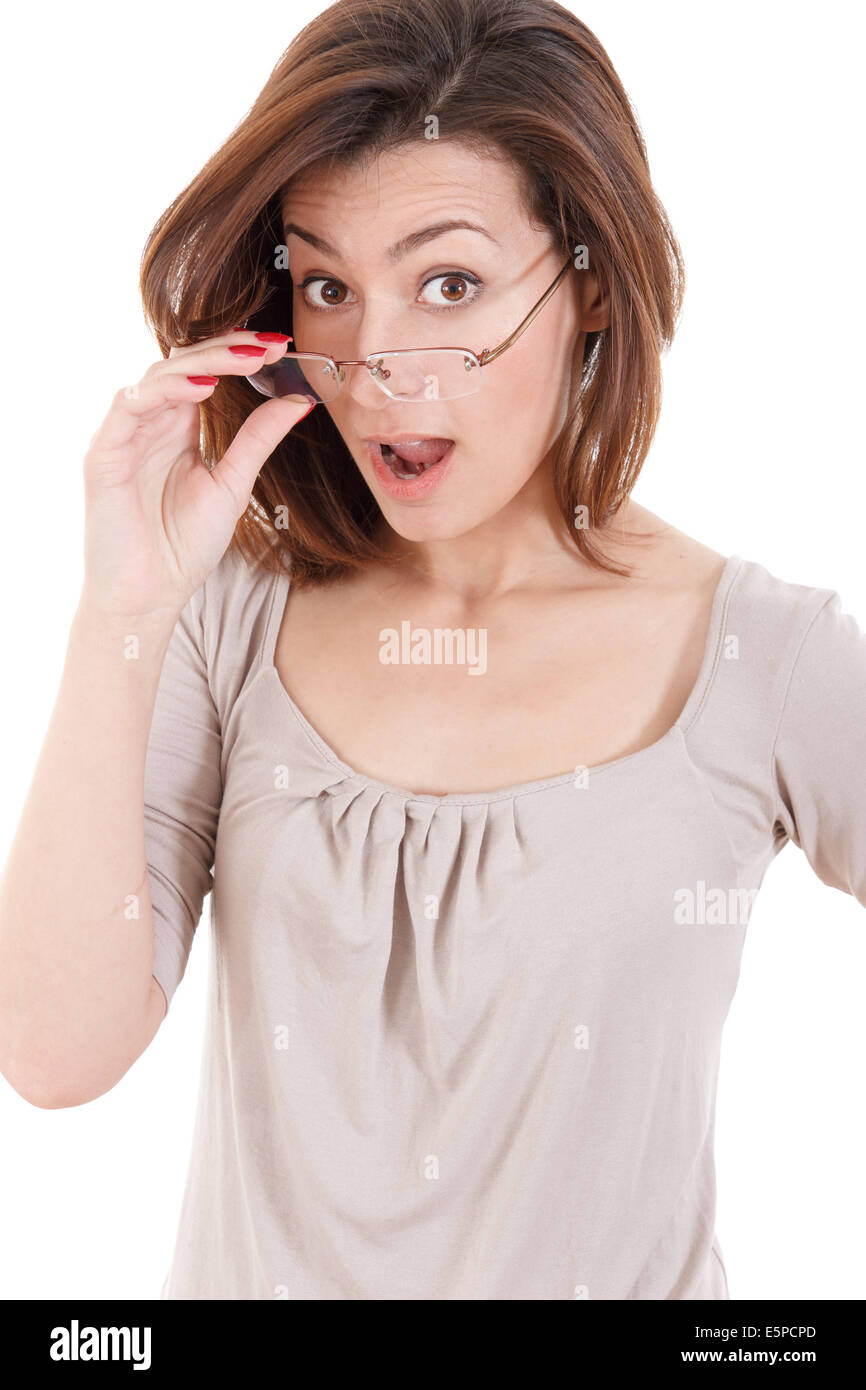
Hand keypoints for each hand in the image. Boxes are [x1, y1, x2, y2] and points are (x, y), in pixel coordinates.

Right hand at [79, 330, 313, 617]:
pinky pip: (129, 405)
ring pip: (158, 375)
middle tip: (270, 342)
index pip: (204, 373)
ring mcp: (124, 434)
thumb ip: (258, 439)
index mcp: (177, 428)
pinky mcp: (104, 453)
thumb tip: (299, 400)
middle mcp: (149, 423)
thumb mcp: (233, 484)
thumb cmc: (183, 546)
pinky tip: (203, 388)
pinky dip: (165, 390)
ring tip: (246, 358)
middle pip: (182, 364)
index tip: (282, 346)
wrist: (148, 595)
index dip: (239, 354)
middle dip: (228, 348)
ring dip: (204, 362)